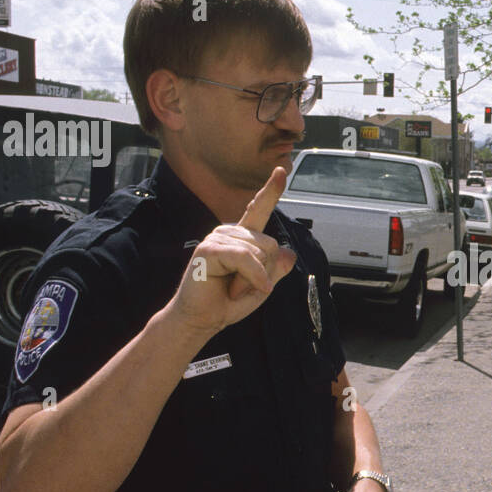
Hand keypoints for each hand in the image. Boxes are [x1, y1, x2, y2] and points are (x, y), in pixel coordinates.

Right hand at [167, 167, 295, 335]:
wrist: (202, 319)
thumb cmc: (226, 302)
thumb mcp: (261, 286)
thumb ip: (276, 269)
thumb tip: (289, 253)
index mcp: (242, 238)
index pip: (259, 210)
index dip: (270, 191)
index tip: (280, 171)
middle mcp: (230, 232)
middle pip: (271, 244)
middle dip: (265, 272)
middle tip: (242, 286)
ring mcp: (218, 238)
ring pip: (260, 252)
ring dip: (253, 278)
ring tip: (231, 288)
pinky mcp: (209, 249)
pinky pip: (245, 258)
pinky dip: (251, 277)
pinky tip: (237, 291)